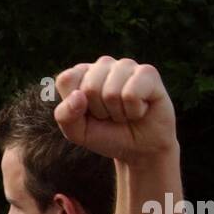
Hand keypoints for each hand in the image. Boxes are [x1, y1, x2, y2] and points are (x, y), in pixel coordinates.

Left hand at [53, 57, 176, 163]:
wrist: (139, 148)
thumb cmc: (106, 135)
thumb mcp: (77, 132)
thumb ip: (65, 115)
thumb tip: (78, 95)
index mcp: (81, 73)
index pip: (66, 79)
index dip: (75, 106)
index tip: (87, 114)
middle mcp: (103, 65)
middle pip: (89, 87)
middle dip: (99, 111)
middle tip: (109, 115)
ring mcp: (126, 66)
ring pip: (111, 92)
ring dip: (117, 113)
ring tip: (124, 113)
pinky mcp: (148, 73)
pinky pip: (131, 94)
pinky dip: (133, 111)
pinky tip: (139, 109)